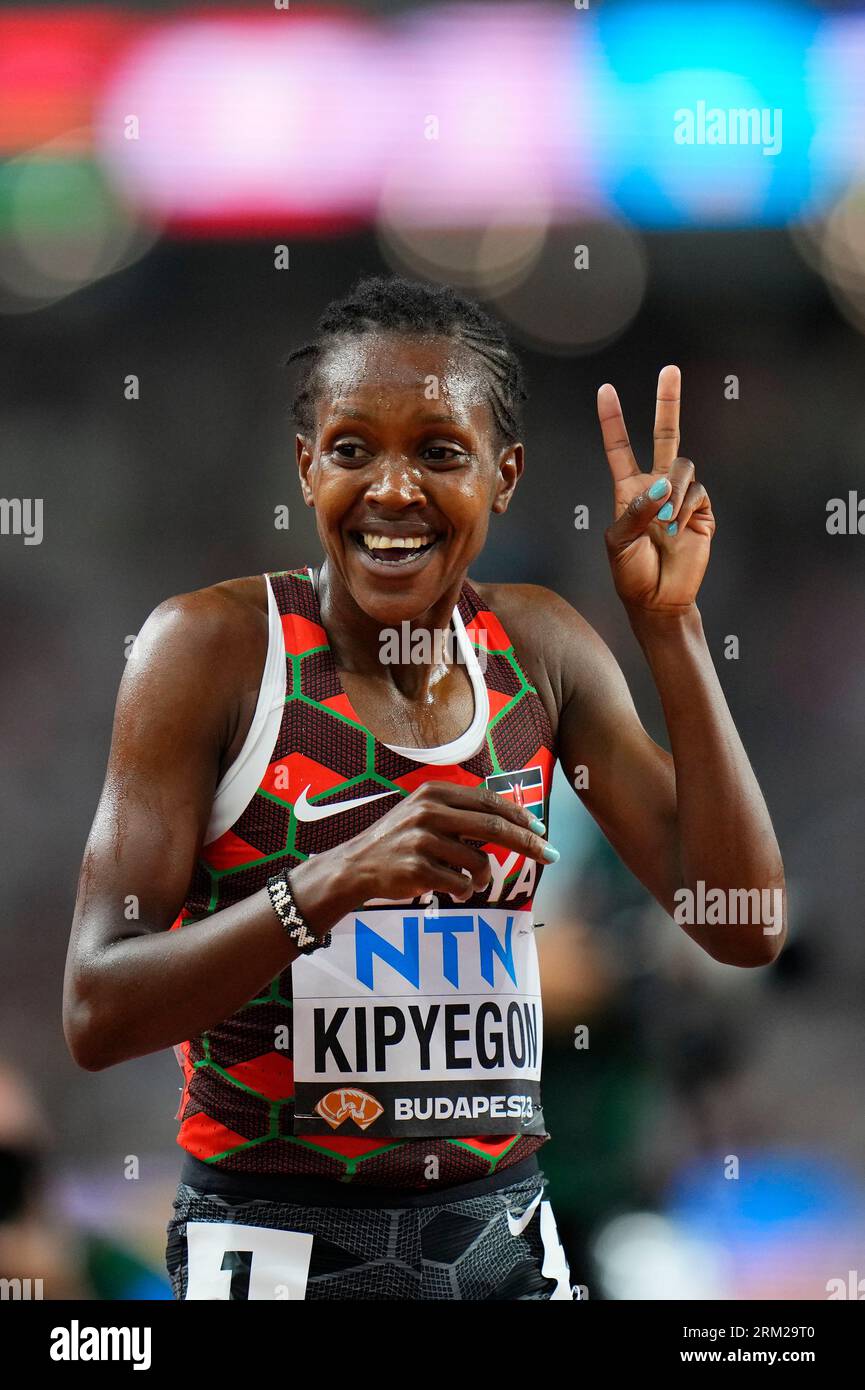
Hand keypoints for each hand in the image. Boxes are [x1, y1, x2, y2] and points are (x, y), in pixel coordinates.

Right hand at [338, 781, 552, 905]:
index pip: (488, 802)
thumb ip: (462, 813)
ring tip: (475, 884)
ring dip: (484, 878)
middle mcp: (429, 812)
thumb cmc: (400, 840)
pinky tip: (455, 892)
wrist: (357, 865)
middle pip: (493, 828)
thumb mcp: (425, 812)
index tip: (541, 829)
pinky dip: (464, 892)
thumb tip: (513, 821)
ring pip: (478, 862)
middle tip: (549, 855)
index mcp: (435, 793)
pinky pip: (460, 884)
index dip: (519, 816)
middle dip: (527, 843)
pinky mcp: (416, 869)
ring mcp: (421, 840)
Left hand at [597, 365, 714, 612]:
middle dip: (668, 402)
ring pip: (682, 467)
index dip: (613, 421)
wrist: (658, 599)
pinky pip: (696, 492)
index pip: (619, 447)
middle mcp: (656, 487)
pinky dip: (684, 507)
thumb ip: (634, 511)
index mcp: (629, 490)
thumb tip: (661, 486)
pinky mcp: (701, 510)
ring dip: (672, 491)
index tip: (605, 390)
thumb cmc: (631, 574)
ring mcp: (680, 497)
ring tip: (665, 521)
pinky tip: (677, 527)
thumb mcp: (618, 542)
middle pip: (665, 435)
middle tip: (670, 369)